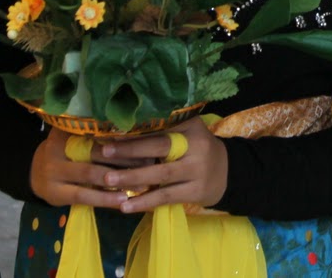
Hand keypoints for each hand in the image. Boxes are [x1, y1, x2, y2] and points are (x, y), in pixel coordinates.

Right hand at [29, 127, 155, 208]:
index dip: (122, 136)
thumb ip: (98, 133)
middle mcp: (57, 147)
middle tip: (150, 161)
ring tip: (143, 184)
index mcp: (66, 129)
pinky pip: (85, 196)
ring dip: (118, 180)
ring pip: (91, 174)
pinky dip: (105, 199)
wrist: (34, 173)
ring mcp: (54, 171)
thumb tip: (138, 131)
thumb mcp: (75, 137)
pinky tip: (123, 200)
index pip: (98, 131)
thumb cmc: (67, 152)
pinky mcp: (56, 194)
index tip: (146, 140)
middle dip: (125, 157)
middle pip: (96, 151)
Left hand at [98, 117, 229, 212]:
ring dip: (132, 178)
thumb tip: (122, 130)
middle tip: (104, 152)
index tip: (109, 132)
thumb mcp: (188, 133)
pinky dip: (144, 202)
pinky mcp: (195, 191)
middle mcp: (196, 145)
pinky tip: (125, 206)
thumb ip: (164, 131)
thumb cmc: (197, 150)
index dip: (135, 130)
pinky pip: (166, 197)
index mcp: (190, 126)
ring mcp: (197, 170)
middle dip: (130, 150)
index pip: (160, 126)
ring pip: (160, 174)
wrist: (228, 173)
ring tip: (108, 181)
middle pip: (160, 147)